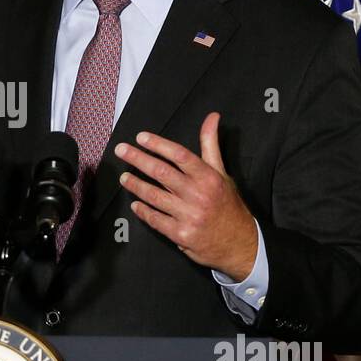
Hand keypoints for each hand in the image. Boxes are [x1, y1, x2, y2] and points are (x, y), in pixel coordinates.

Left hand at [115, 112, 256, 280]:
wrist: (239, 243)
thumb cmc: (227, 204)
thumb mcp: (221, 173)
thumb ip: (211, 145)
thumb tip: (212, 116)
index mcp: (208, 177)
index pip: (180, 155)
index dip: (158, 144)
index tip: (141, 137)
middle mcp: (198, 195)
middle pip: (161, 173)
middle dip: (138, 159)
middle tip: (121, 150)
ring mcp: (188, 216)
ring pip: (154, 196)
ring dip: (135, 185)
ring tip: (123, 177)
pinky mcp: (180, 234)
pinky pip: (155, 219)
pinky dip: (143, 211)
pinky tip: (135, 203)